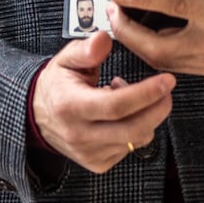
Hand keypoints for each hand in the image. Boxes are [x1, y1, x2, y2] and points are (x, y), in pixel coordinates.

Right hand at [30, 30, 175, 173]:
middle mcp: (79, 134)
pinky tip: (123, 114)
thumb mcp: (65, 60)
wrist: (37, 115)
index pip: (115, 105)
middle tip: (166, 89)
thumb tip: (103, 39)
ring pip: (135, 139)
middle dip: (158, 108)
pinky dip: (136, 129)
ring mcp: (89, 152)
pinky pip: (130, 147)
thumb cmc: (56, 85)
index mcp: (70, 106)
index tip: (166, 81)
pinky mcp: (98, 163)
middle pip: (132, 128)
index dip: (146, 93)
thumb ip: (86, 49)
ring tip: (130, 96)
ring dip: (146, 116)